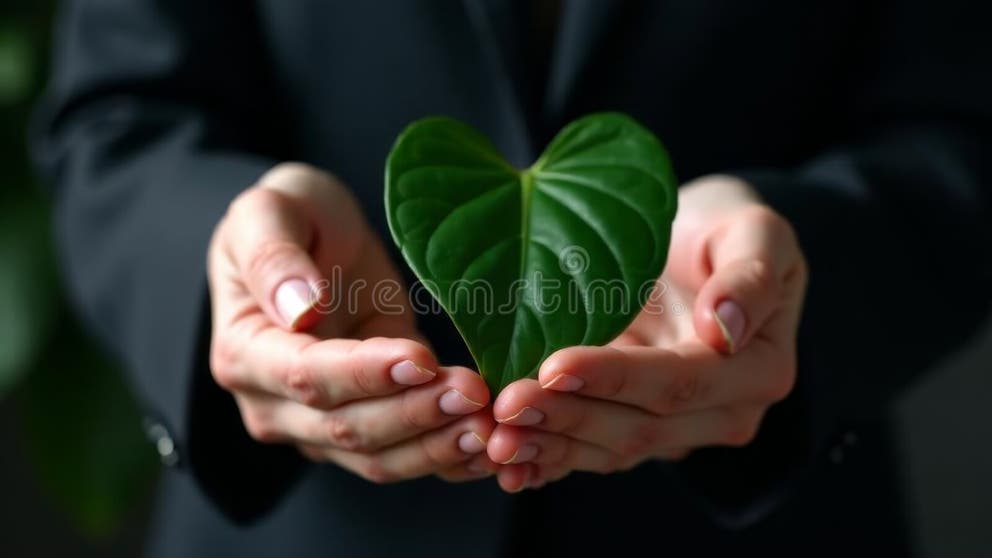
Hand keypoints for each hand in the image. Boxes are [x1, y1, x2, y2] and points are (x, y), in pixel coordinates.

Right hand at [208, 163, 497, 483]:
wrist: (317, 235)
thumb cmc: (290, 216)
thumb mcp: (269, 210)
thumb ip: (273, 258)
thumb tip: (299, 309)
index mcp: (243, 351)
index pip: (305, 376)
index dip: (366, 373)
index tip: (421, 357)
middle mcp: (273, 403)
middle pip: (345, 428)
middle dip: (414, 413)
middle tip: (474, 392)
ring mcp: (317, 425)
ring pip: (377, 457)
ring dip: (436, 445)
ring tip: (489, 422)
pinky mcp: (368, 424)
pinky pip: (405, 456)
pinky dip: (447, 459)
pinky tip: (490, 449)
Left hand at [486, 176, 807, 490]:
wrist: (695, 246)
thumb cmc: (725, 228)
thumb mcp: (755, 231)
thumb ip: (750, 275)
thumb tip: (725, 328)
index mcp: (756, 370)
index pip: (679, 382)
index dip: (616, 378)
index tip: (554, 365)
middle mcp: (720, 413)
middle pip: (639, 426)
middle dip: (568, 418)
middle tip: (505, 404)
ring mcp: (676, 429)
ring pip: (609, 450)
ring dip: (549, 447)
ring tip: (493, 437)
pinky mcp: (634, 428)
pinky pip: (590, 454)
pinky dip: (546, 461)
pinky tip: (502, 463)